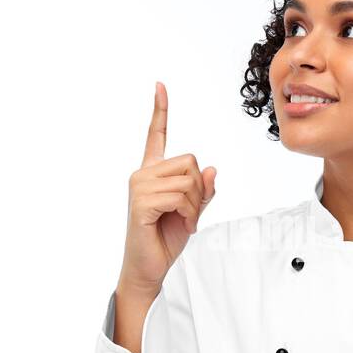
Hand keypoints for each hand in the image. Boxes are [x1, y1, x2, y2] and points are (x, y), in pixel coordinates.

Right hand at [119, 82, 217, 299]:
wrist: (149, 268)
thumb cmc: (166, 239)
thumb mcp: (192, 212)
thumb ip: (203, 191)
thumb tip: (212, 169)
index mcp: (153, 172)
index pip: (157, 135)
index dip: (160, 110)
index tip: (160, 85)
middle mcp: (143, 174)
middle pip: (190, 161)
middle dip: (199, 189)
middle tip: (189, 212)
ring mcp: (139, 187)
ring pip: (188, 180)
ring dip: (194, 205)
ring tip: (182, 221)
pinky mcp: (141, 203)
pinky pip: (179, 196)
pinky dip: (188, 213)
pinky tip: (180, 225)